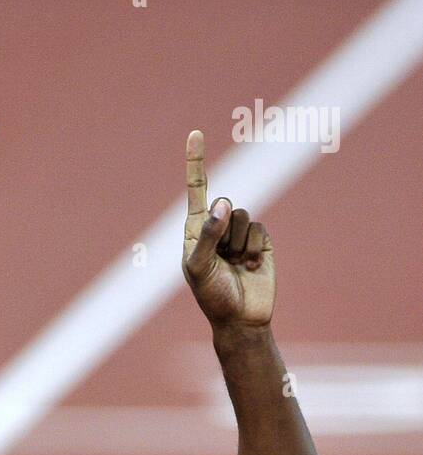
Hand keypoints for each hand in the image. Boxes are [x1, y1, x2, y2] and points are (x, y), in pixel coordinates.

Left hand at [182, 130, 275, 328]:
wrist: (241, 320)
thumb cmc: (213, 297)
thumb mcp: (200, 268)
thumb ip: (207, 235)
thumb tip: (222, 202)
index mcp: (195, 231)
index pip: (197, 191)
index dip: (196, 163)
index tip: (195, 134)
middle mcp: (217, 228)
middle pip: (226, 204)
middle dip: (224, 230)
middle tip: (222, 259)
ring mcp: (239, 235)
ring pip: (244, 216)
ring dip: (239, 243)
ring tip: (235, 265)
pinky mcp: (260, 241)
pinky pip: (259, 229)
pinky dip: (253, 248)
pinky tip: (249, 267)